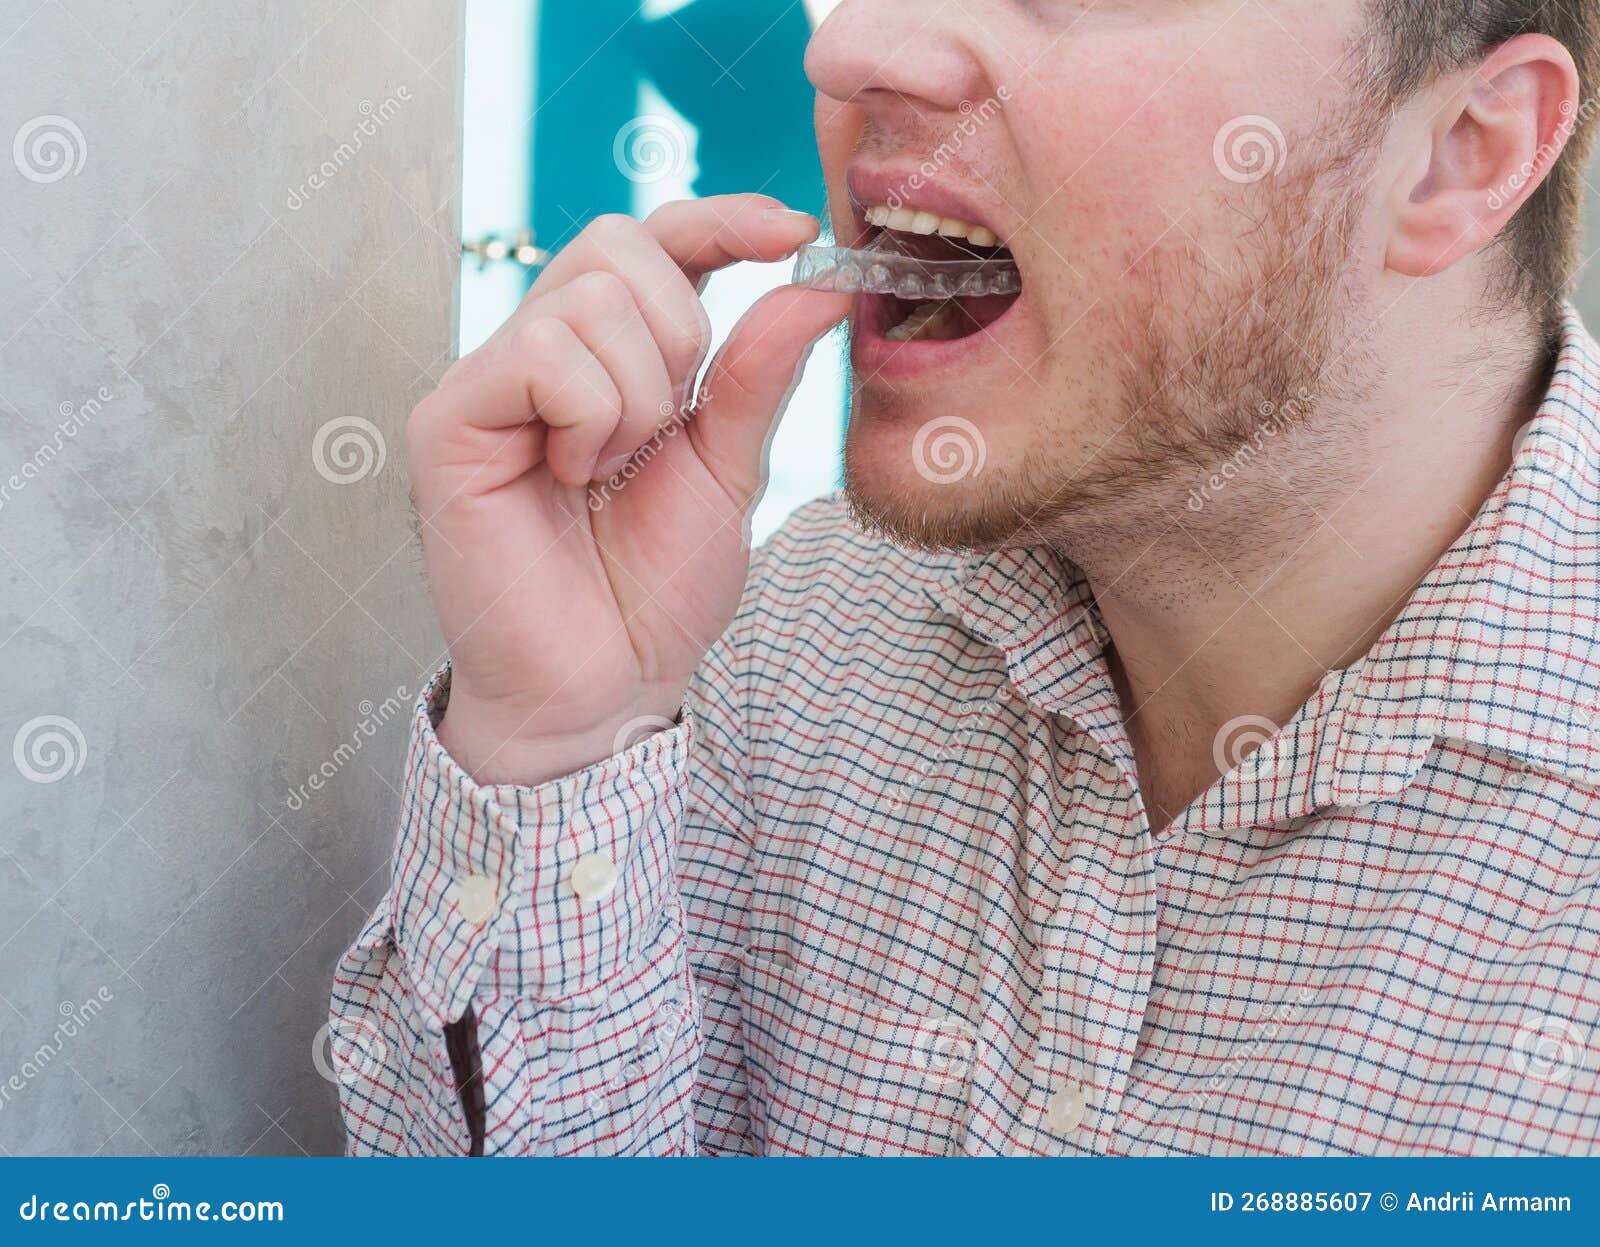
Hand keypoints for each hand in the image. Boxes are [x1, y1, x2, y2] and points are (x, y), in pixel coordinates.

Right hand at [406, 195, 850, 783]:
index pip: (657, 241)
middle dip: (680, 332)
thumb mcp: (729, 470)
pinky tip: (572, 476)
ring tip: (610, 472)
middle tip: (665, 428)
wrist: (606, 685)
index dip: (720, 218)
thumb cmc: (654, 590)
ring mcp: (490, 381)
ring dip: (638, 396)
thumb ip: (760, 376)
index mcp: (612, 357)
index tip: (790, 231)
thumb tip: (817, 282)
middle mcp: (543, 352)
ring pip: (589, 297)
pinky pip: (542, 352)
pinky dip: (588, 416)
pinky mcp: (450, 419)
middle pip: (618, 243)